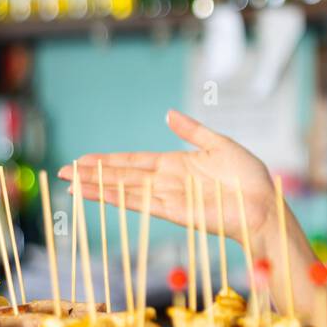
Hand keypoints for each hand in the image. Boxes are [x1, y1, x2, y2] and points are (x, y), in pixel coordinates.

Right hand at [57, 110, 283, 248]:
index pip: (135, 161)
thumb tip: (168, 114)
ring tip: (69, 184)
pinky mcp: (173, 212)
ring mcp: (169, 198)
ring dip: (97, 187)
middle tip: (62, 171)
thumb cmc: (248, 177)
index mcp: (178, 165)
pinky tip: (96, 194)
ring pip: (125, 190)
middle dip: (92, 174)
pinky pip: (140, 203)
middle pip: (122, 176)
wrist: (264, 204)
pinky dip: (117, 198)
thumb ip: (192, 132)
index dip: (108, 160)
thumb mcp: (220, 145)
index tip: (83, 159)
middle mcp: (168, 182)